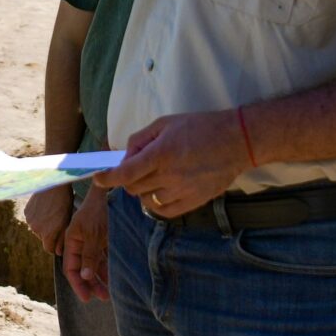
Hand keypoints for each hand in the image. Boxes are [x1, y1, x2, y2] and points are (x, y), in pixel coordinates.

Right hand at [22, 184, 73, 254]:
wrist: (53, 184)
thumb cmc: (64, 202)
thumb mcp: (67, 221)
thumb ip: (62, 238)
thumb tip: (58, 252)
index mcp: (48, 233)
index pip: (48, 249)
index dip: (55, 246)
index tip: (60, 240)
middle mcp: (36, 229)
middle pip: (43, 238)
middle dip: (49, 235)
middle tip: (58, 223)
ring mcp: (30, 220)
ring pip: (37, 229)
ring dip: (43, 225)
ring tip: (52, 214)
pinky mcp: (26, 212)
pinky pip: (32, 219)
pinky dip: (38, 217)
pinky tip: (45, 209)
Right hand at [62, 184, 109, 301]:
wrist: (110, 193)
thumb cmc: (98, 212)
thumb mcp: (94, 235)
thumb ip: (89, 255)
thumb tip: (84, 276)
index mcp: (71, 241)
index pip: (70, 267)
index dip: (77, 284)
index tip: (86, 298)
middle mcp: (79, 243)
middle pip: (81, 269)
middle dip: (90, 284)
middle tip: (102, 298)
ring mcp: (90, 241)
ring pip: (92, 265)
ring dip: (99, 279)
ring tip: (109, 294)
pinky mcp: (101, 239)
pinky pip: (102, 259)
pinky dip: (106, 269)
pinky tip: (113, 279)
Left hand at [93, 109, 247, 217]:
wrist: (237, 141)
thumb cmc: (200, 127)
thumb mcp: (165, 123)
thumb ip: (140, 140)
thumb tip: (125, 157)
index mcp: (160, 154)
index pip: (125, 174)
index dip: (107, 178)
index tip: (98, 178)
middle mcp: (170, 175)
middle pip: (133, 187)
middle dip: (128, 179)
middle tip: (138, 167)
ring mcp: (183, 191)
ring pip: (146, 200)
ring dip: (143, 190)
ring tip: (155, 177)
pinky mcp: (194, 202)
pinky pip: (164, 211)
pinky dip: (156, 204)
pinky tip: (161, 192)